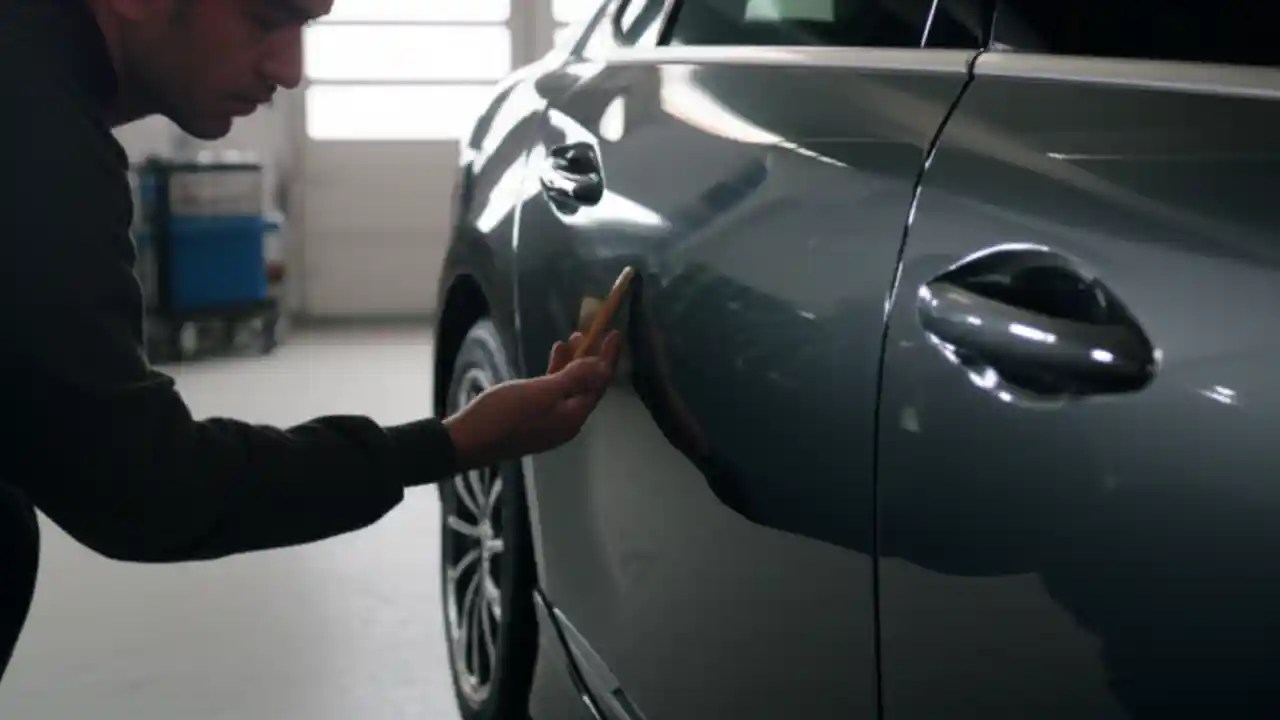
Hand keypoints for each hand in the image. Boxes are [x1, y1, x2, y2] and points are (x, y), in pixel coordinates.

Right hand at [444, 330, 622, 469]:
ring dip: (573, 363)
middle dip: (592, 358)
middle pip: (587, 386)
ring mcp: (549, 422)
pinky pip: (553, 392)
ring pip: (570, 387)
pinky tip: (553, 355)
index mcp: (572, 418)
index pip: (599, 384)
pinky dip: (555, 373)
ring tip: (572, 337)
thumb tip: (603, 367)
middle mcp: (566, 422)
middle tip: (594, 330)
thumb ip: (574, 379)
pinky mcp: (533, 418)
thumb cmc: (504, 414)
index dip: (608, 358)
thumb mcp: (541, 392)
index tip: (615, 333)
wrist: (467, 441)